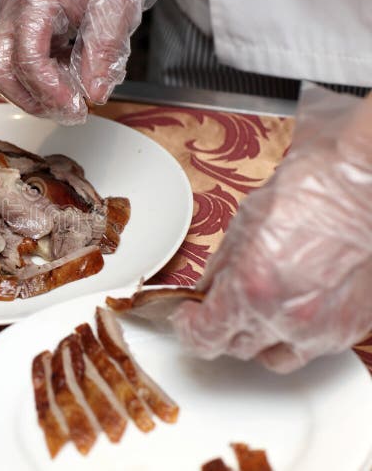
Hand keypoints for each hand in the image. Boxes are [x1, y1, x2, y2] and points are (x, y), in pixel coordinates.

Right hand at [0, 0, 147, 124]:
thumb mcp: (117, 6)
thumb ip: (105, 52)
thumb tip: (93, 93)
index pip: (27, 56)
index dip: (49, 89)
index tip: (75, 105)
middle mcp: (14, 7)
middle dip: (31, 99)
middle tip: (66, 112)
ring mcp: (12, 17)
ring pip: (2, 70)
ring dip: (32, 94)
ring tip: (69, 100)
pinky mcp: (20, 27)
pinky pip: (17, 62)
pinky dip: (40, 80)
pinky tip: (67, 81)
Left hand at [171, 86, 371, 372]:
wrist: (356, 184)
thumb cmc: (305, 195)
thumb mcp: (240, 230)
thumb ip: (219, 273)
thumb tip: (206, 294)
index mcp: (250, 292)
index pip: (205, 337)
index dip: (189, 329)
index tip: (187, 318)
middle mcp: (287, 318)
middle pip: (237, 348)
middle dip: (222, 329)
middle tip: (218, 308)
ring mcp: (323, 328)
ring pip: (275, 357)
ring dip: (258, 339)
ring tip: (255, 311)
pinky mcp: (351, 327)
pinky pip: (312, 347)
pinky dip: (296, 334)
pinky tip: (291, 308)